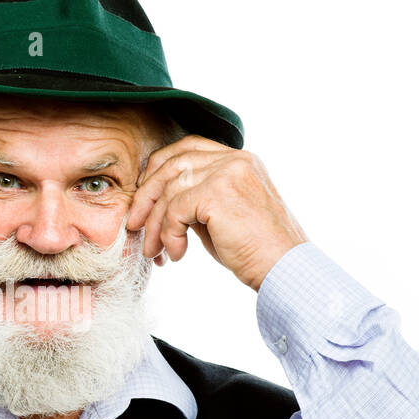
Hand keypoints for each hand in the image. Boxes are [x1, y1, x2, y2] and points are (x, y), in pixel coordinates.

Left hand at [125, 136, 308, 290]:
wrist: (284, 270)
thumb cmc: (256, 250)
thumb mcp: (224, 216)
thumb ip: (198, 199)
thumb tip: (160, 203)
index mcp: (239, 160)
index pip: (187, 148)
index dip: (159, 169)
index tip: (145, 197)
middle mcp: (235, 159)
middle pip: (172, 164)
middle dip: (147, 195)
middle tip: (134, 225)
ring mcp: (227, 172)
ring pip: (169, 189)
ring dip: (154, 224)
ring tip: (155, 251)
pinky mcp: (218, 193)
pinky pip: (175, 210)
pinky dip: (168, 234)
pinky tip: (177, 254)